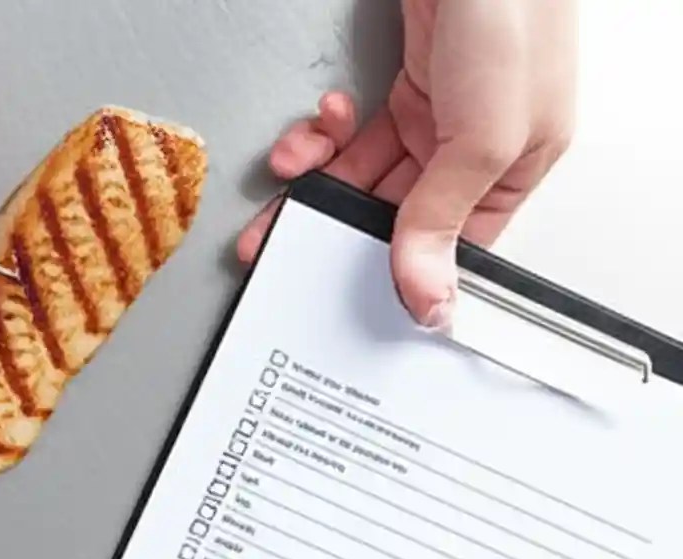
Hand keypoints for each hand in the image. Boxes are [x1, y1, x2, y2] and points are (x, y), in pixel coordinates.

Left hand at [238, 0, 576, 326]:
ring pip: (364, 175)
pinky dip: (324, 135)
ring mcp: (437, 117)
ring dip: (317, 183)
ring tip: (283, 194)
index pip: (451, 249)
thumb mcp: (484, 138)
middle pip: (395, 215)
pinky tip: (315, 132)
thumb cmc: (513, 18)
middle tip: (283, 248)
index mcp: (512, 173)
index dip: (399, 273)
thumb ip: (440, 218)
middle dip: (334, 229)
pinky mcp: (404, 86)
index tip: (342, 291)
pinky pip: (353, 133)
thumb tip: (427, 293)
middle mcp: (474, 150)